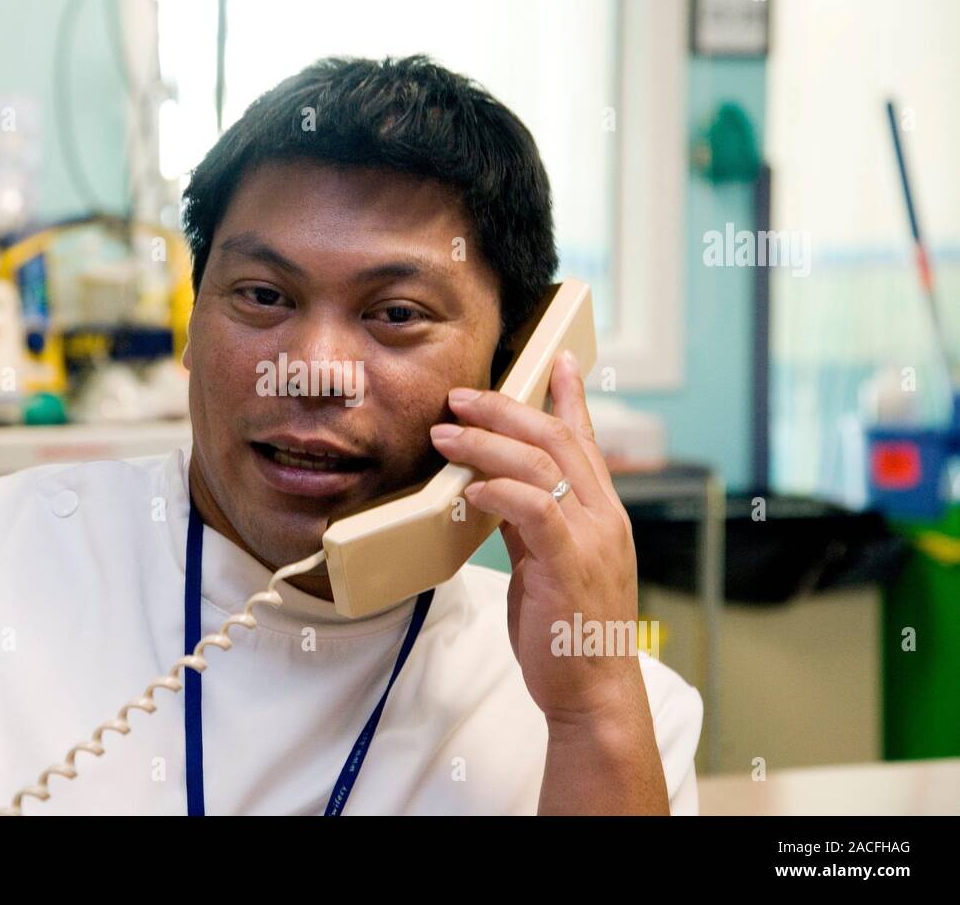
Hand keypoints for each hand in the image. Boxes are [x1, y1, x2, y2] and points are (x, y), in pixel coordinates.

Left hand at [429, 350, 667, 812]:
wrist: (592, 692)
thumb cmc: (566, 630)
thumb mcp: (547, 565)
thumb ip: (530, 523)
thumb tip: (495, 489)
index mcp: (602, 513)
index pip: (586, 441)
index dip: (571, 397)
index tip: (557, 359)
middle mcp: (604, 516)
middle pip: (557, 438)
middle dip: (506, 408)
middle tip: (460, 395)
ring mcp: (592, 537)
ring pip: (542, 464)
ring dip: (487, 443)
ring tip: (445, 433)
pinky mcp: (570, 563)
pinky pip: (535, 508)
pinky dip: (500, 489)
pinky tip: (470, 486)